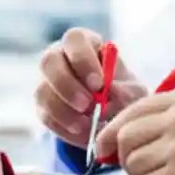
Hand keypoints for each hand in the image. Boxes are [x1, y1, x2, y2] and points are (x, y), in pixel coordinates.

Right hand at [35, 28, 147, 147]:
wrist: (115, 116)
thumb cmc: (124, 93)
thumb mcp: (132, 91)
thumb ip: (124, 91)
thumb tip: (109, 94)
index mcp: (83, 43)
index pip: (74, 39)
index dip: (83, 60)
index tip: (99, 84)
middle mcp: (59, 57)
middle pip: (48, 61)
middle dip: (67, 85)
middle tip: (88, 105)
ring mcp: (48, 82)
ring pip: (42, 92)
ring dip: (64, 111)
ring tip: (88, 126)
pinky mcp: (43, 107)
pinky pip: (45, 116)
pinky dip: (64, 128)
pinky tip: (83, 134)